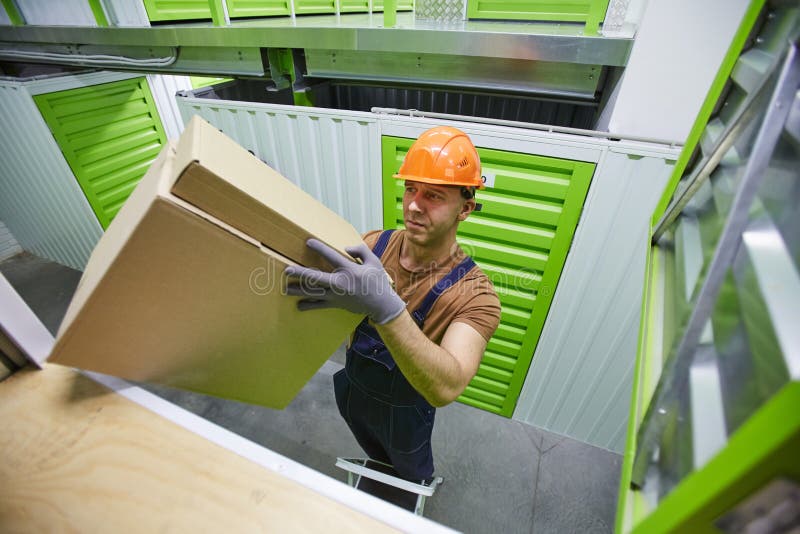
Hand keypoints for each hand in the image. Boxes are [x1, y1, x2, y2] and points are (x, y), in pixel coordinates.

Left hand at [284, 239, 405, 324]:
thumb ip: (361, 250)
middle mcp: (340, 283)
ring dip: (298, 291)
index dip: (319, 248)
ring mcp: (336, 295)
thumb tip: (346, 248)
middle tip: (287, 270)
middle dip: (300, 274)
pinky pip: (319, 306)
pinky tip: (298, 305)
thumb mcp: (374, 262)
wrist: (381, 305)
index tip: (308, 242)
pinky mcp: (336, 304)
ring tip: (285, 289)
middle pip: (316, 278)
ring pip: (314, 293)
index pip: (331, 256)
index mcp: (350, 270)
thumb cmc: (377, 282)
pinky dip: (308, 306)